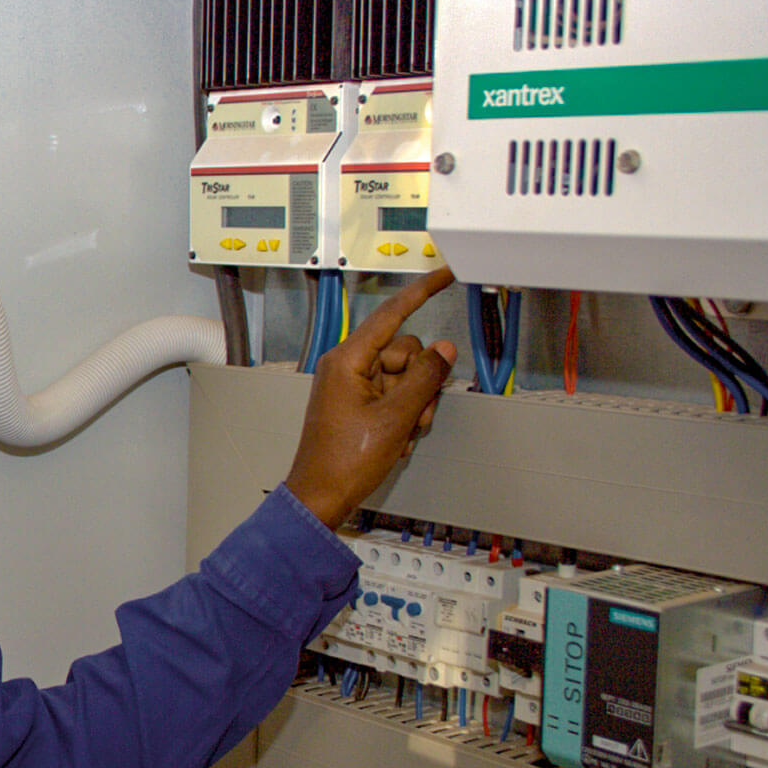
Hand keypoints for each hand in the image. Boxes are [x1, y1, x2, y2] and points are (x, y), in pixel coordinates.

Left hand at [285, 267, 457, 528]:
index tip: (444, 273)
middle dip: (421, 382)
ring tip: (403, 434)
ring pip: (405, 376)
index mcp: (348, 359)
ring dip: (416, 404)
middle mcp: (347, 364)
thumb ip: (425, 379)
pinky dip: (405, 414)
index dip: (421, 293)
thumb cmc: (348, 459)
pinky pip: (395, 395)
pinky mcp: (357, 401)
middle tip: (415, 416)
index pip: (392, 315)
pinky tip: (397, 439)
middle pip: (405, 351)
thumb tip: (444, 349)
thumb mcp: (397, 418)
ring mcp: (352, 384)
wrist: (322, 495)